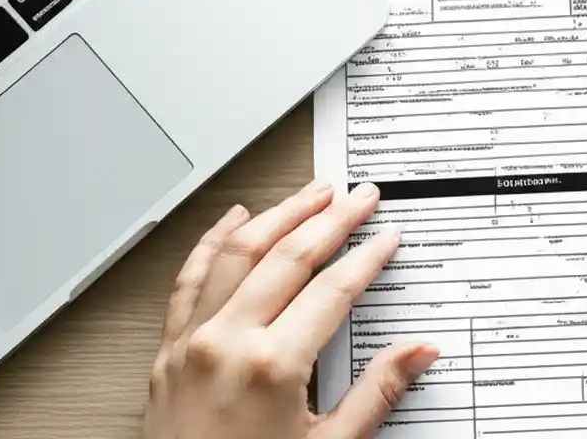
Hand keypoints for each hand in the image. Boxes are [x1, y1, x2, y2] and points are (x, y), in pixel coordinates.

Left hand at [142, 181, 437, 438]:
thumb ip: (377, 393)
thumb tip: (419, 352)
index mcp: (271, 366)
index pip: (332, 289)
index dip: (367, 257)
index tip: (386, 237)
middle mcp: (226, 342)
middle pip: (288, 256)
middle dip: (331, 219)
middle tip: (359, 198)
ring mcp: (190, 341)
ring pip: (238, 252)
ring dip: (278, 214)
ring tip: (310, 193)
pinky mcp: (167, 351)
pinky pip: (189, 278)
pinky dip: (212, 242)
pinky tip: (232, 220)